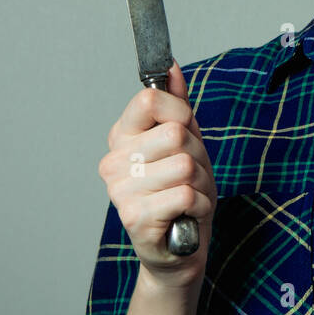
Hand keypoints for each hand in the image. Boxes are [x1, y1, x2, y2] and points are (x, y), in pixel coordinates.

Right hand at [97, 60, 217, 290]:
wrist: (179, 246)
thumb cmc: (182, 189)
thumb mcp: (186, 140)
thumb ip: (177, 103)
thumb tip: (171, 67)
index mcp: (121, 136)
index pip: (150, 99)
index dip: (180, 113)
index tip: (183, 130)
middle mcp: (113, 161)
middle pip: (175, 133)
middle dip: (197, 155)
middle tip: (188, 175)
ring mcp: (120, 190)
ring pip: (184, 165)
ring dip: (200, 183)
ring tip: (186, 195)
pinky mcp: (134, 218)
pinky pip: (186, 194)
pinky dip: (199, 206)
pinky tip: (185, 215)